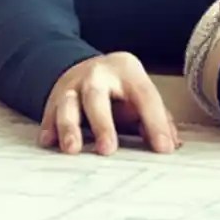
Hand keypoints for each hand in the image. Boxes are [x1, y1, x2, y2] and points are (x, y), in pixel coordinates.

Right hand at [40, 52, 178, 155]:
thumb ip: (158, 118)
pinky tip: (49, 142)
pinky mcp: (54, 97)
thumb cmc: (122, 90)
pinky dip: (48, 128)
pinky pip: (48, 113)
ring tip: (71, 150)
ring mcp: (72, 84)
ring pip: (67, 103)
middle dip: (102, 123)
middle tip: (107, 150)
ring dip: (68, 127)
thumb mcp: (141, 94)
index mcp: (127, 70)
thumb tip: (171, 145)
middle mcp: (97, 74)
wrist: (87, 68)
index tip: (163, 149)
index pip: (144, 95)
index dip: (155, 122)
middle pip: (97, 96)